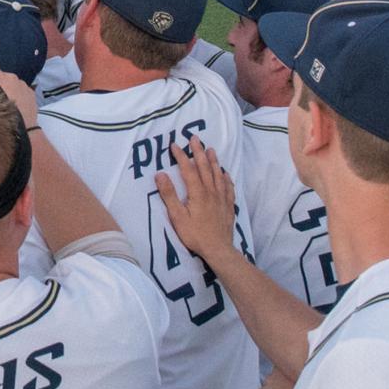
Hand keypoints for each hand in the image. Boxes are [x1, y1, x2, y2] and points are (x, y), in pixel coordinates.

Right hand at [0, 55, 38, 127]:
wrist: (23, 133)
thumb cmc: (0, 120)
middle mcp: (10, 76)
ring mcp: (22, 84)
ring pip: (10, 83)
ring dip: (6, 90)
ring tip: (3, 105)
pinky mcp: (31, 92)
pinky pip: (20, 89)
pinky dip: (16, 95)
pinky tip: (14, 108)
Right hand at [155, 139, 236, 267]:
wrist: (218, 249)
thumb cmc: (195, 234)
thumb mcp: (177, 216)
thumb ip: (169, 195)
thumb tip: (160, 174)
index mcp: (197, 192)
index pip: (188, 169)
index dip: (181, 156)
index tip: (174, 145)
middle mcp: (211, 191)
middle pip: (204, 167)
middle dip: (198, 152)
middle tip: (195, 138)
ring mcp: (222, 198)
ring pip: (218, 174)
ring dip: (213, 161)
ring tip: (211, 150)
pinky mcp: (228, 206)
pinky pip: (228, 187)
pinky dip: (226, 178)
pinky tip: (225, 173)